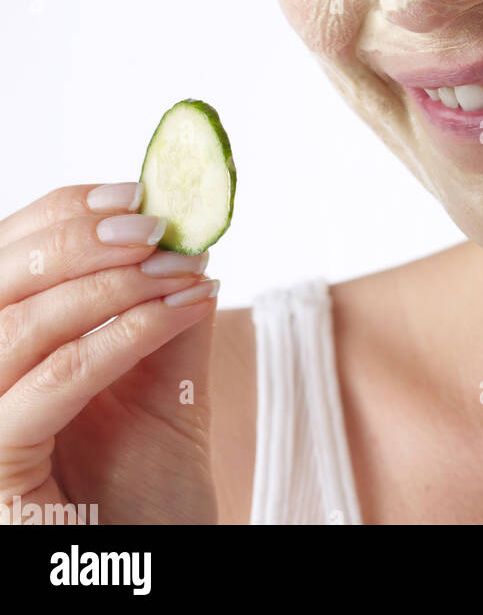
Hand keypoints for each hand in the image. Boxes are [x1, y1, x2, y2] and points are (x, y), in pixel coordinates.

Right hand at [0, 182, 219, 524]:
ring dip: (106, 285)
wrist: (160, 566)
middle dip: (79, 239)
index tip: (133, 191)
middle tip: (154, 226)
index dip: (60, 216)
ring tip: (177, 269)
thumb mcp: (162, 381)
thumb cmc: (150, 492)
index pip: (4, 262)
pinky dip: (117, 338)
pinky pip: (48, 387)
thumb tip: (189, 228)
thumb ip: (162, 307)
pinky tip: (176, 312)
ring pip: (16, 329)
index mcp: (4, 355)